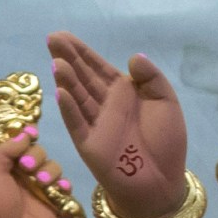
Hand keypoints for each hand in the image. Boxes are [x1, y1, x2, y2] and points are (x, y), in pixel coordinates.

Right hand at [43, 36, 188, 217]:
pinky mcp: (88, 144)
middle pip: (82, 77)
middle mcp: (104, 104)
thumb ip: (151, 79)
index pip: (97, 68)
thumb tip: (132, 57)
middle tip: (51, 39)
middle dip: (67, 58)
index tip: (63, 36)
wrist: (162, 181)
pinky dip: (68, 108)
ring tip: (57, 62)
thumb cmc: (166, 142)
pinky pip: (77, 123)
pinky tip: (60, 92)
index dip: (81, 52)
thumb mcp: (166, 103)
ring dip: (66, 79)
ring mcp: (94, 124)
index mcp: (122, 92)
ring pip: (77, 96)